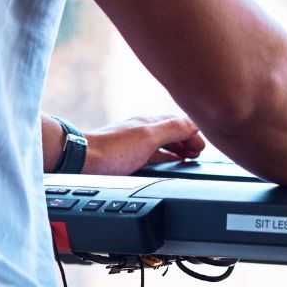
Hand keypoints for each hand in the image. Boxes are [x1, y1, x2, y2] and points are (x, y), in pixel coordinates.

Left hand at [83, 114, 205, 175]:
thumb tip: (194, 123)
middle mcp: (144, 129)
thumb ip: (172, 129)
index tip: (204, 146)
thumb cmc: (111, 150)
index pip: (181, 122)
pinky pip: (154, 153)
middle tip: (199, 152)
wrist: (82, 160)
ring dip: (178, 148)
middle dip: (188, 140)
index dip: (195, 132)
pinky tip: (167, 163)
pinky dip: (166, 157)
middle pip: (173, 131)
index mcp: (150, 122)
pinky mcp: (128, 156)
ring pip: (164, 142)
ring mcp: (135, 142)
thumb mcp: (148, 137)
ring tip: (189, 157)